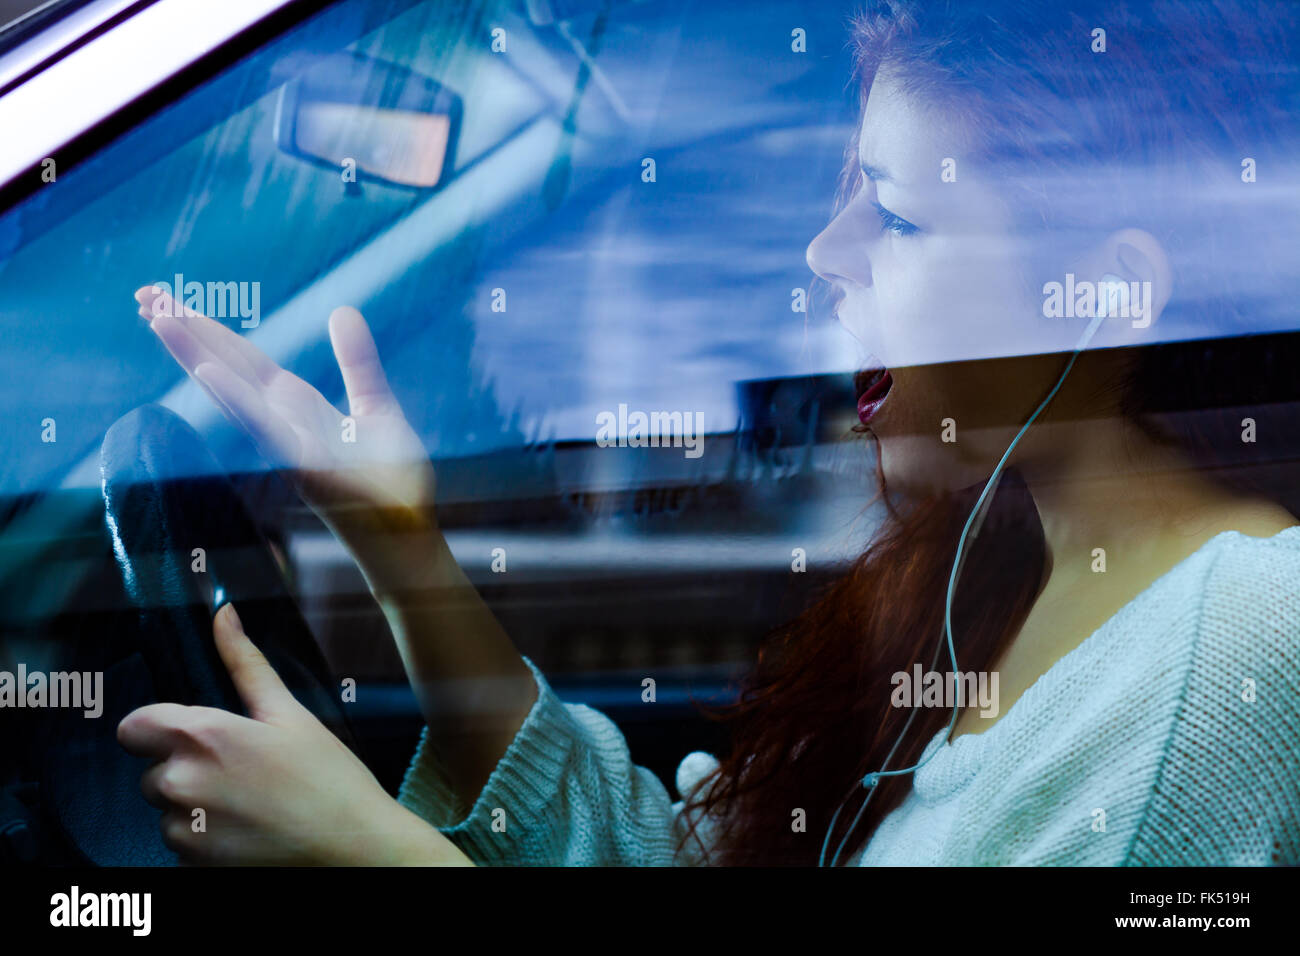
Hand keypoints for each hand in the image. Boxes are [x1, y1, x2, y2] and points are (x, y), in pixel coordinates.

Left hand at [117, 603, 472, 865]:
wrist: (352, 846)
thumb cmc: (328, 779)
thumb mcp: (290, 713)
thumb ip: (246, 664)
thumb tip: (224, 616)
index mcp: (203, 737)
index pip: (132, 727)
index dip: (156, 728)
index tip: (188, 734)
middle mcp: (181, 783)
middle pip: (152, 770)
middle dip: (185, 768)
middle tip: (239, 771)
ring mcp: (184, 830)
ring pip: (168, 809)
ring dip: (195, 806)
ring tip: (249, 803)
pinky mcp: (192, 865)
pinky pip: (182, 844)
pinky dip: (205, 838)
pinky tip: (247, 830)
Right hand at [134, 286, 438, 589]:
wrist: (406, 531)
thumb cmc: (389, 479)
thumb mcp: (376, 406)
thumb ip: (357, 362)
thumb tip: (341, 309)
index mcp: (295, 406)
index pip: (242, 358)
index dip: (209, 327)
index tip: (167, 298)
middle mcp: (281, 422)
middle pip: (227, 367)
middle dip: (187, 332)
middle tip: (142, 294)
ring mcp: (287, 444)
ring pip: (233, 392)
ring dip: (196, 356)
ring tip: (158, 319)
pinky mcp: (303, 466)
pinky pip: (264, 428)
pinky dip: (235, 400)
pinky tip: (207, 372)